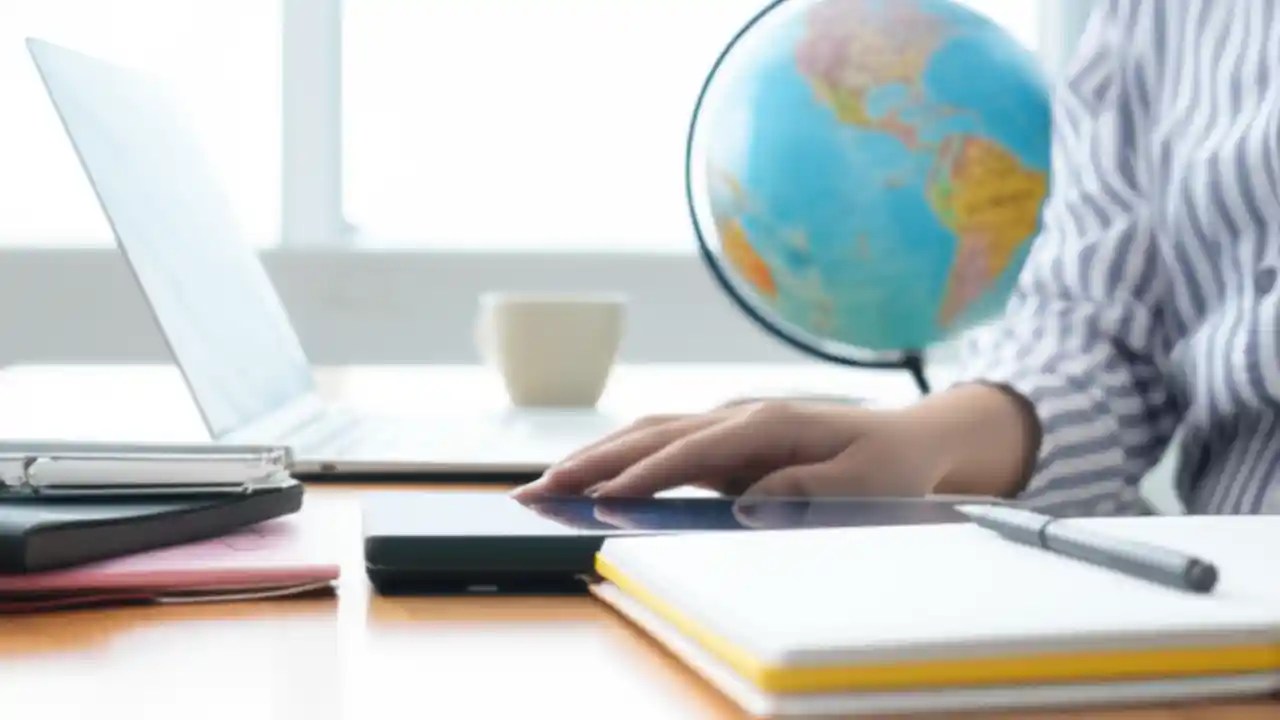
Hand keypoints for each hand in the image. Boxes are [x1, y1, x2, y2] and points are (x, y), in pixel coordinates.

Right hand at [511, 400, 953, 499]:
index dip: (645, 476)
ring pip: (647, 435)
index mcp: (770, 424)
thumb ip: (807, 492)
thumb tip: (743, 506)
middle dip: (593, 462)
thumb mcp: (865, 485)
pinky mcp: (724, 442)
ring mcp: (728, 426)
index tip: (603, 500)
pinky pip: (661, 447)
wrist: (907, 438)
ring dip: (595, 457)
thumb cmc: (888, 467)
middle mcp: (739, 417)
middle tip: (536, 490)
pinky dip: (619, 460)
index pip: (693, 452)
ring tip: (544, 485)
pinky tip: (590, 478)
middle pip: (652, 435)